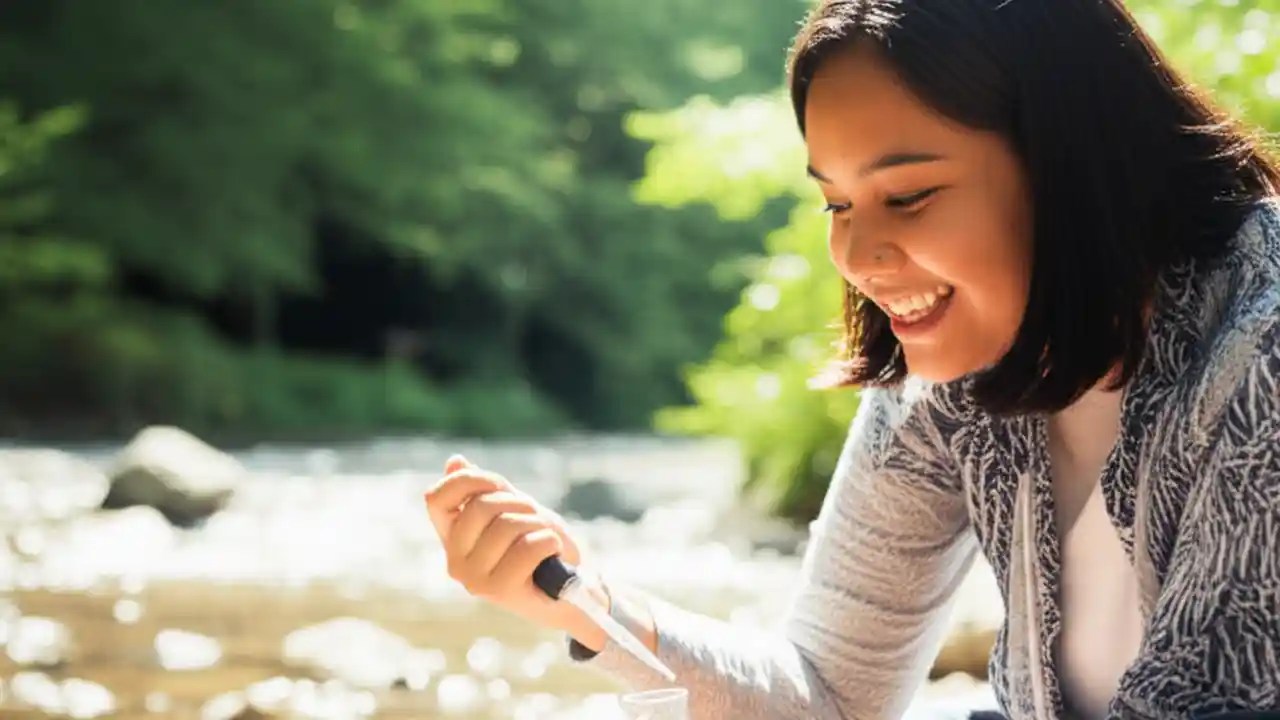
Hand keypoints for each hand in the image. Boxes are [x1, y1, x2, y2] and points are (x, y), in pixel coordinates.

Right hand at [424, 455, 607, 648]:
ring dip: (538, 524)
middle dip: (517, 502)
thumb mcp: (511, 509)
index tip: (499, 485)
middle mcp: (454, 561)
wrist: (570, 590)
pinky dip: (549, 542)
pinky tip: (551, 554)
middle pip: (480, 507)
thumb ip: (482, 489)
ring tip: (545, 539)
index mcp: (452, 538)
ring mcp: (474, 579)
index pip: (436, 499)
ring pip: (506, 525)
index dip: (470, 480)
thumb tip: (454, 461)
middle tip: (534, 518)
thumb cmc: (538, 545)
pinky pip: (528, 547)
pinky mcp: (499, 591)